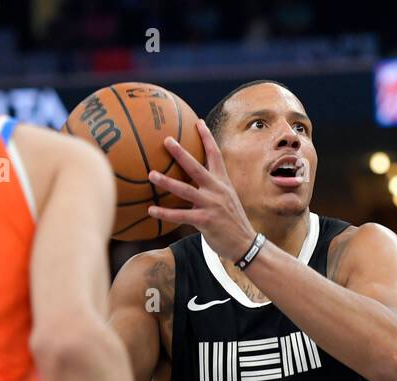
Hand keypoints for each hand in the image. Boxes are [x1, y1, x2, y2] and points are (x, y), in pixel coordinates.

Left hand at [147, 120, 257, 260]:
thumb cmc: (232, 221)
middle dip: (181, 153)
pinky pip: (181, 215)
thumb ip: (212, 188)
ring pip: (185, 190)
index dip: (207, 138)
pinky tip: (151, 210)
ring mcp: (211, 205)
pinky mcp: (205, 221)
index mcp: (222, 182)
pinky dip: (165, 213)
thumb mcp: (227, 199)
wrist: (245, 243)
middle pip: (196, 167)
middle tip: (167, 140)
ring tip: (151, 174)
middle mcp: (217, 190)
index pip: (215, 155)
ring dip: (166, 181)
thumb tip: (195, 181)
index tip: (198, 122)